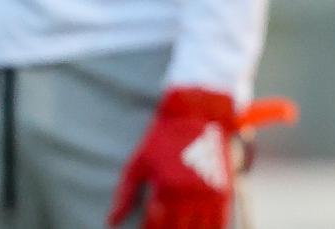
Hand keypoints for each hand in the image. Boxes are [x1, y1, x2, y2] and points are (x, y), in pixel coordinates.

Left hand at [108, 88, 236, 228]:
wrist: (196, 116)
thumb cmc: (162, 138)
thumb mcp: (138, 163)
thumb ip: (124, 195)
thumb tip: (111, 221)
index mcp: (167, 189)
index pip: (154, 226)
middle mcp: (190, 196)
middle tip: (159, 228)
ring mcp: (209, 197)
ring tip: (176, 228)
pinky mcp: (224, 195)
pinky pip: (218, 226)